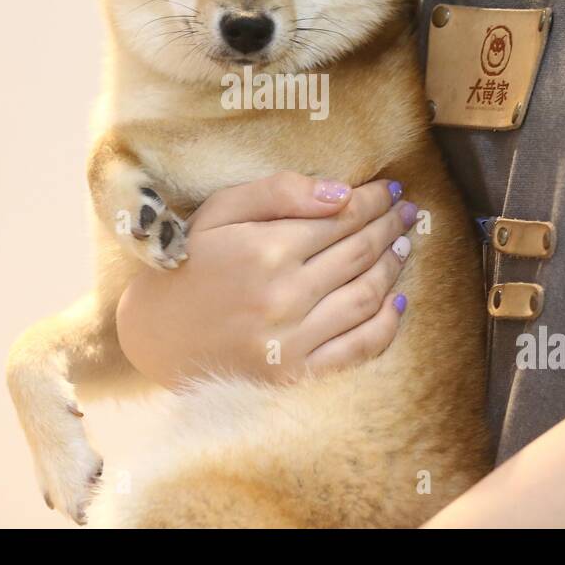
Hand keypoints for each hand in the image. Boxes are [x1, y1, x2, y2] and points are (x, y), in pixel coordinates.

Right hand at [115, 171, 417, 387]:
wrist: (158, 335)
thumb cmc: (190, 263)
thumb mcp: (221, 211)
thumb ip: (280, 192)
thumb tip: (342, 192)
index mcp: (266, 250)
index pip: (341, 218)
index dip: (371, 201)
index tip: (388, 190)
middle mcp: (284, 295)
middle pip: (359, 253)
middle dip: (389, 227)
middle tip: (406, 213)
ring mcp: (292, 339)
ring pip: (366, 296)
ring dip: (393, 266)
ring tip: (403, 246)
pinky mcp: (296, 373)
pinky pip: (358, 348)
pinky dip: (386, 323)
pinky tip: (397, 300)